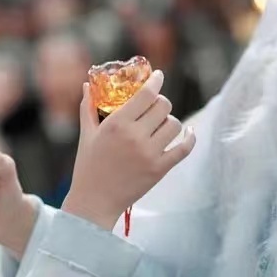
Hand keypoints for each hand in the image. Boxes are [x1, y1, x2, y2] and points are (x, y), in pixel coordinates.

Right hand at [62, 70, 196, 229]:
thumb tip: (87, 85)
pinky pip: (184, 148)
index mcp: (117, 124)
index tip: (158, 75)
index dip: (155, 81)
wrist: (95, 201)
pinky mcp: (160, 169)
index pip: (146, 94)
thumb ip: (87, 107)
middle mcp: (135, 136)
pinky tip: (189, 132)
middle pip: (163, 106)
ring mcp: (150, 153)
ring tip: (161, 124)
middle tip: (155, 106)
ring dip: (170, 121)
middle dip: (160, 103)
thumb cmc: (88, 166)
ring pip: (174, 124)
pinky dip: (190, 138)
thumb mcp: (87, 134)